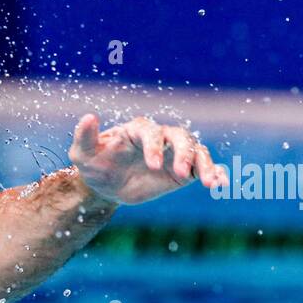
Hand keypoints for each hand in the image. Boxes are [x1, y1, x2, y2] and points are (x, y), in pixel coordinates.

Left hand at [69, 113, 226, 204]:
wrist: (105, 185)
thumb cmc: (94, 164)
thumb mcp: (82, 153)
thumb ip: (85, 136)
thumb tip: (88, 117)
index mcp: (138, 130)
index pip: (153, 132)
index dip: (154, 147)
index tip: (151, 166)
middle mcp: (161, 138)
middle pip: (181, 137)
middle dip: (183, 154)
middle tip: (180, 174)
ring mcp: (174, 154)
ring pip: (197, 152)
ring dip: (206, 164)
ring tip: (210, 183)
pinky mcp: (184, 171)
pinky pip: (203, 169)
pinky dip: (215, 173)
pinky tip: (221, 184)